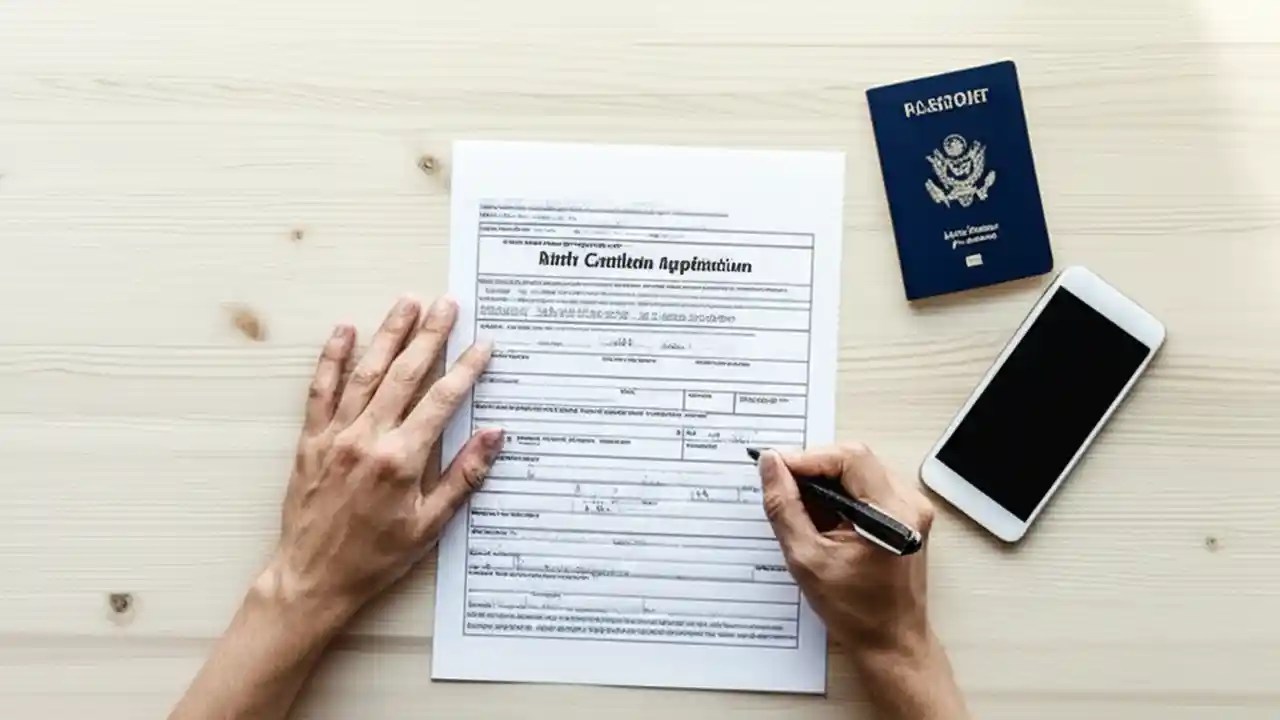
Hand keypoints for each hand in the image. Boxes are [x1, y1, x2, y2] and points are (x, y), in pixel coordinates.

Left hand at [259, 295, 503, 620]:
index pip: (442, 401)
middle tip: (447, 304)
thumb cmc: (374, 558)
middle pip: (405, 374)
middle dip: (429, 335)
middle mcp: (368, 438)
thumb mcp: (430, 525)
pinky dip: (332, 358)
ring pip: (366, 372)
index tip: (482, 346)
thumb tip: (495, 436)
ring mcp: (336, 435)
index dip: (466, 369)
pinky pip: (322, 390)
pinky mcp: (311, 440)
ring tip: (406, 303)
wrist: (313, 578)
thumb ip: (463, 476)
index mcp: (401, 460)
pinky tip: (344, 331)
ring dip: (388, 334)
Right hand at [759, 444, 966, 718]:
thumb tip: (770, 466)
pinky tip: (820, 517)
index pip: (848, 459)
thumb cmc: (856, 611)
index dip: (806, 457)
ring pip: (858, 471)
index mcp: (893, 514)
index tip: (774, 467)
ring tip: (800, 507)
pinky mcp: (904, 516)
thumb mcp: (807, 559)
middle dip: (813, 468)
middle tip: (782, 486)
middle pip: (854, 460)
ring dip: (825, 481)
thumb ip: (785, 507)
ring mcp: (910, 509)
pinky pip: (866, 488)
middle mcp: (909, 504)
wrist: (890, 642)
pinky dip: (839, 494)